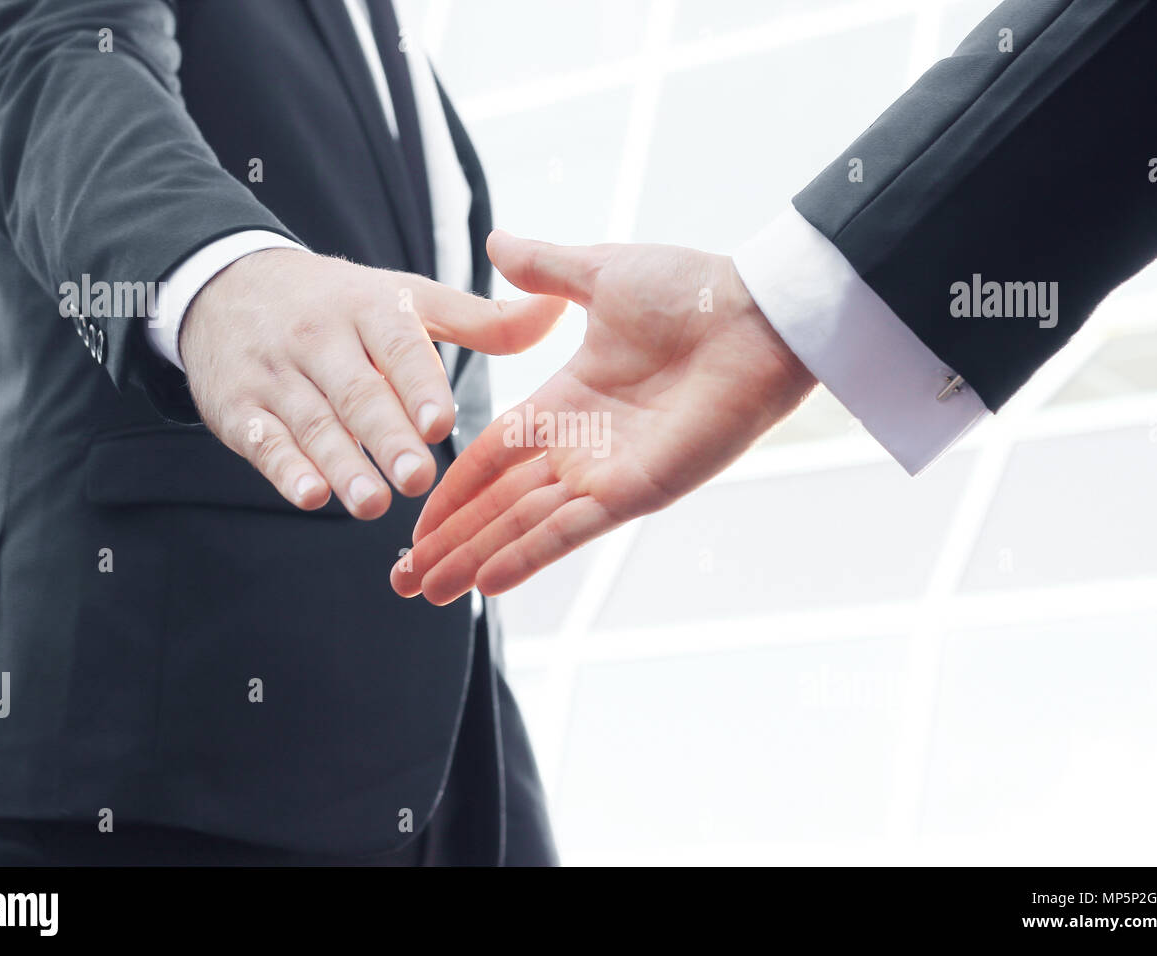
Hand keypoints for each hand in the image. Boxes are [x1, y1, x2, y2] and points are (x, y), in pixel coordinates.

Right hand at [181, 247, 564, 516]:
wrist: (229, 287)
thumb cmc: (341, 304)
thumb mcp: (407, 298)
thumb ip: (483, 321)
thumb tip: (558, 316)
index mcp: (370, 308)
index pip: (396, 345)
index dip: (418, 384)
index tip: (443, 423)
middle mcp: (320, 337)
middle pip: (356, 391)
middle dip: (386, 438)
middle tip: (418, 478)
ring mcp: (276, 373)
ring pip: (311, 421)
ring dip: (341, 464)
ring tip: (371, 503)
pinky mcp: (239, 407)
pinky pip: (262, 440)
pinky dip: (283, 468)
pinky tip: (310, 495)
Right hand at [391, 231, 817, 603]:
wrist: (755, 312)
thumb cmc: (692, 291)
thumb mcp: (599, 275)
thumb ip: (545, 271)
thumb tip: (494, 243)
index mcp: (564, 402)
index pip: (490, 458)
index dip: (451, 491)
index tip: (413, 521)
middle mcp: (579, 447)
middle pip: (497, 505)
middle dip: (449, 542)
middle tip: (401, 581)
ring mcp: (605, 473)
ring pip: (523, 526)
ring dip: (474, 559)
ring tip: (425, 592)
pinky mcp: (636, 492)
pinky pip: (569, 531)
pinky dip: (526, 557)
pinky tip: (484, 585)